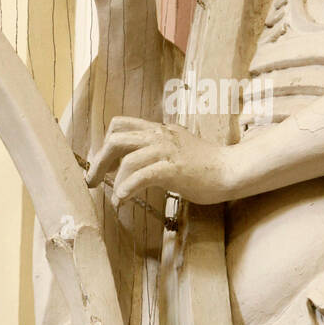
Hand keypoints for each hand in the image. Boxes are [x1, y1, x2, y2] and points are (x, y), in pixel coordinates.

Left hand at [86, 117, 236, 205]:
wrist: (230, 169)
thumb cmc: (205, 164)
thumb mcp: (176, 147)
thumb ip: (156, 148)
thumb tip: (131, 162)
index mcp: (158, 130)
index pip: (120, 125)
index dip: (105, 143)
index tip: (102, 164)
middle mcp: (159, 136)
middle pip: (116, 140)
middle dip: (99, 162)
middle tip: (93, 181)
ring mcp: (167, 151)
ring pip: (127, 159)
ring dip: (115, 182)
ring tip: (115, 198)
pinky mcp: (174, 168)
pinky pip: (142, 176)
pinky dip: (127, 188)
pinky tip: (122, 200)